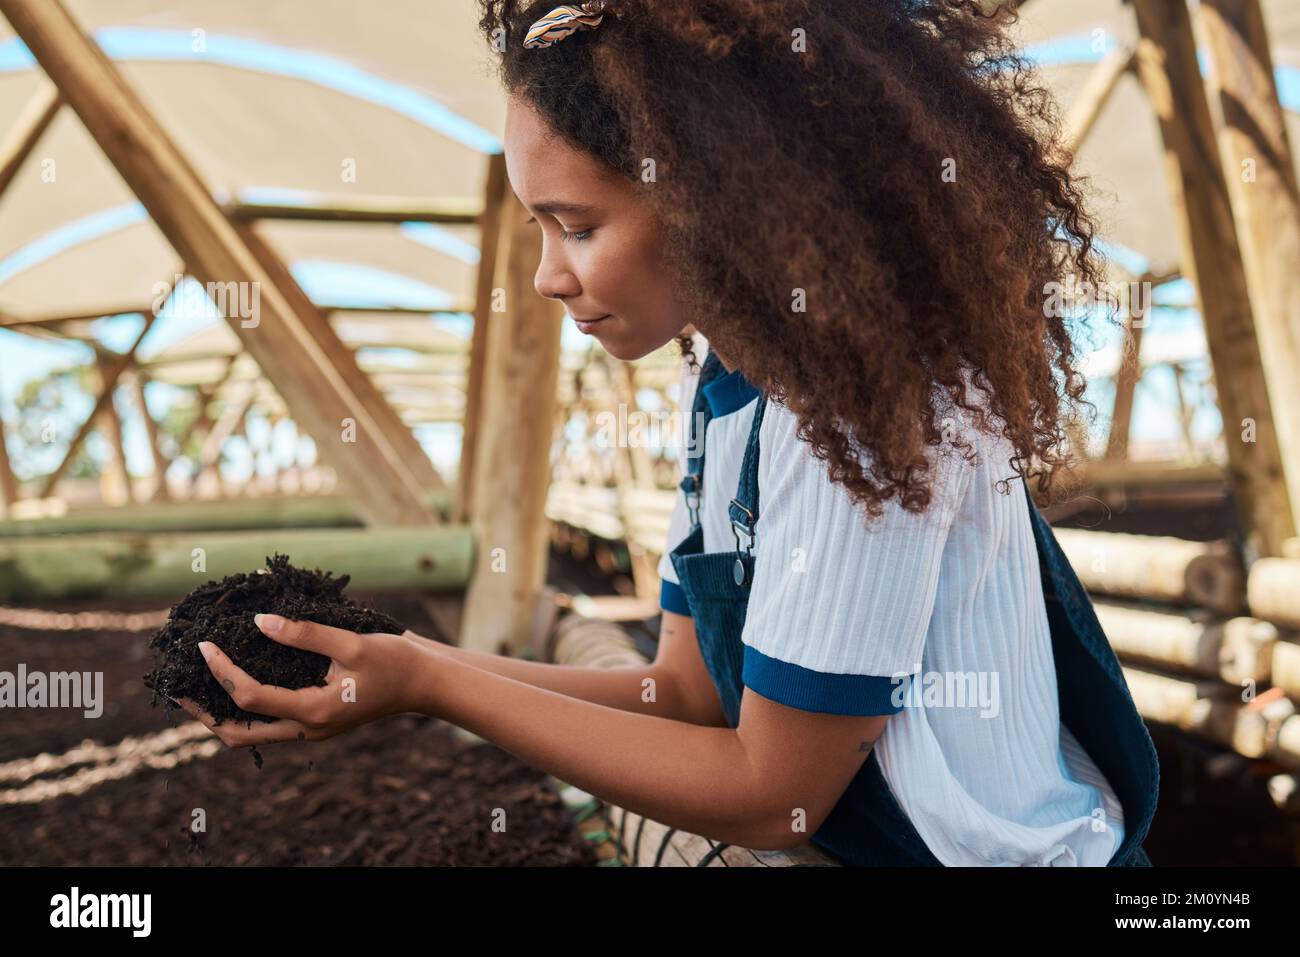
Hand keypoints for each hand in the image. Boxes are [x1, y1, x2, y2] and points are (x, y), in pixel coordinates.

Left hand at [172, 614, 429, 747]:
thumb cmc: (394, 661)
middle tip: (177, 690)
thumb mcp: (351, 642)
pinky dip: (247, 709)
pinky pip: (271, 723)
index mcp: (314, 711)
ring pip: (253, 734)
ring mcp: (313, 729)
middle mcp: (308, 728)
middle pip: (238, 735)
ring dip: (222, 715)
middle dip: (204, 714)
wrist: (426, 684)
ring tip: (199, 691)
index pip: (249, 696)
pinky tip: (238, 686)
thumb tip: (259, 622)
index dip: (220, 671)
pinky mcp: (318, 721)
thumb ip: (304, 633)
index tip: (204, 645)